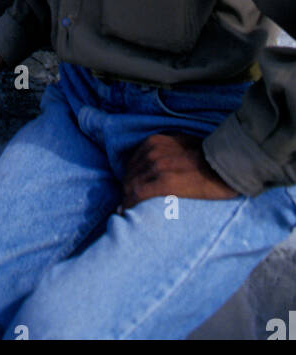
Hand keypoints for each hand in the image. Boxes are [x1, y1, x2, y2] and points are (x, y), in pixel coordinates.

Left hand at [121, 133, 237, 209]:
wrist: (227, 165)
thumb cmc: (209, 158)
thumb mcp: (183, 145)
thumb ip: (167, 152)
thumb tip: (157, 168)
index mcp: (154, 142)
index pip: (133, 163)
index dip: (130, 178)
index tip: (129, 191)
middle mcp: (152, 152)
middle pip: (130, 174)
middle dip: (127, 190)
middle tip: (128, 204)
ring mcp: (157, 166)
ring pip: (131, 185)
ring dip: (128, 199)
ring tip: (128, 211)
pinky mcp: (165, 182)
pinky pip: (138, 195)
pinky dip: (131, 204)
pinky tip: (130, 212)